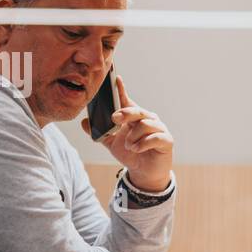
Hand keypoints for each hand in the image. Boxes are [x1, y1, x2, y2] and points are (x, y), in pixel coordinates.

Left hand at [81, 73, 172, 191]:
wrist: (145, 172)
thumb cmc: (131, 153)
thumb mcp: (112, 143)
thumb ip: (99, 133)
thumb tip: (84, 122)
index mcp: (135, 117)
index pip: (127, 101)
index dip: (122, 90)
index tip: (116, 79)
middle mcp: (149, 119)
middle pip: (137, 110)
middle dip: (125, 113)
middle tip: (114, 119)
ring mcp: (160, 129)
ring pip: (145, 124)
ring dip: (133, 137)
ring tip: (129, 146)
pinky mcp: (167, 141)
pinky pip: (155, 138)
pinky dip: (142, 144)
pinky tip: (136, 149)